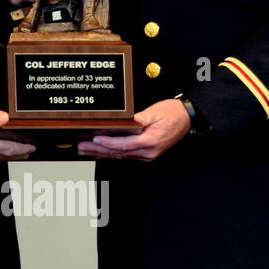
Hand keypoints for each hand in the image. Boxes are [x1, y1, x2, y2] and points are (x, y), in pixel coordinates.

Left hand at [77, 98, 191, 160]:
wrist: (187, 118)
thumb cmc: (173, 114)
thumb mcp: (155, 112)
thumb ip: (139, 119)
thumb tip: (125, 121)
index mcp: (150, 142)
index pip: (124, 144)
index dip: (108, 142)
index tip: (95, 139)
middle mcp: (148, 152)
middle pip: (118, 152)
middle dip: (98, 150)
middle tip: (82, 147)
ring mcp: (147, 155)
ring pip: (120, 155)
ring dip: (101, 153)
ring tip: (85, 150)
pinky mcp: (145, 153)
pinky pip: (125, 155)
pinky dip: (111, 153)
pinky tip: (100, 153)